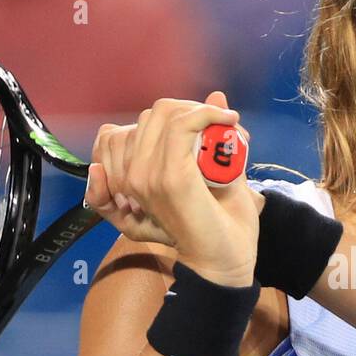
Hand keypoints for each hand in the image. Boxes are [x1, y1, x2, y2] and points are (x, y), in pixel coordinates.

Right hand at [84, 92, 258, 286]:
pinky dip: (205, 115)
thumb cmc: (217, 227)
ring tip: (223, 130)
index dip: (171, 116)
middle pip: (147, 116)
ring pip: (159, 116)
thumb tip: (216, 94)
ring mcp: (145, 177)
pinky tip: (226, 121)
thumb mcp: (213, 174)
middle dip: (186, 112)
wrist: (225, 261)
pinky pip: (179, 126)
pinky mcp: (169, 178)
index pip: (128, 127)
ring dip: (196, 114)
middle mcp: (131, 176)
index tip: (206, 127)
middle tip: (220, 128)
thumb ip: (208, 136)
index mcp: (132, 178)